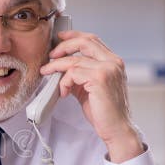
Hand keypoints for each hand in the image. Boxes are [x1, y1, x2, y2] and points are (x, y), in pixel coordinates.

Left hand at [40, 30, 143, 162]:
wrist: (116, 129)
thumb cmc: (104, 111)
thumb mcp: (89, 87)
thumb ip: (79, 74)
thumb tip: (60, 67)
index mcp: (113, 62)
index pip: (92, 40)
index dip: (74, 35)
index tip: (60, 38)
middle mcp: (113, 62)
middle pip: (85, 41)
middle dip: (64, 46)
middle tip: (51, 55)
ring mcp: (108, 69)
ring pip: (74, 59)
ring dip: (56, 67)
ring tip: (47, 74)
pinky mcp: (99, 78)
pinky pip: (72, 73)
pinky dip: (63, 82)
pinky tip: (63, 92)